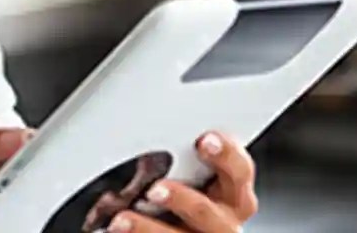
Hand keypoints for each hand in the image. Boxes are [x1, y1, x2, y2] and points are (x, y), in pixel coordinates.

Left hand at [107, 131, 257, 232]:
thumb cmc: (182, 195)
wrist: (170, 223)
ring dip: (148, 228)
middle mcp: (223, 220)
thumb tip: (143, 132)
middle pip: (208, 212)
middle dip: (182, 199)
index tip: (205, 141)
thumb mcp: (191, 173)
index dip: (226, 154)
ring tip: (122, 219)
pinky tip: (117, 227)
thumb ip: (183, 159)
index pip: (239, 171)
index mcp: (232, 194)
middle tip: (156, 189)